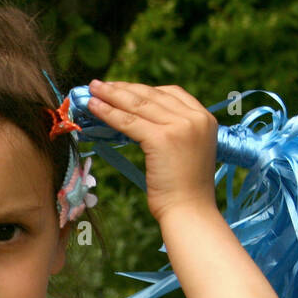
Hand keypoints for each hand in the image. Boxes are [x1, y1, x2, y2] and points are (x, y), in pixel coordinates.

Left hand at [85, 80, 217, 221]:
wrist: (190, 212)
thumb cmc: (184, 190)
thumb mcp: (186, 151)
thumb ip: (173, 132)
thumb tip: (138, 121)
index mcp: (205, 118)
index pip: (171, 93)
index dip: (143, 89)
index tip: (122, 88)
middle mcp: (196, 118)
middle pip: (152, 95)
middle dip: (123, 88)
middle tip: (100, 85)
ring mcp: (181, 126)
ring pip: (138, 105)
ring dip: (111, 95)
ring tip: (92, 90)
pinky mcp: (162, 139)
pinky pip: (128, 122)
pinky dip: (108, 113)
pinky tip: (94, 108)